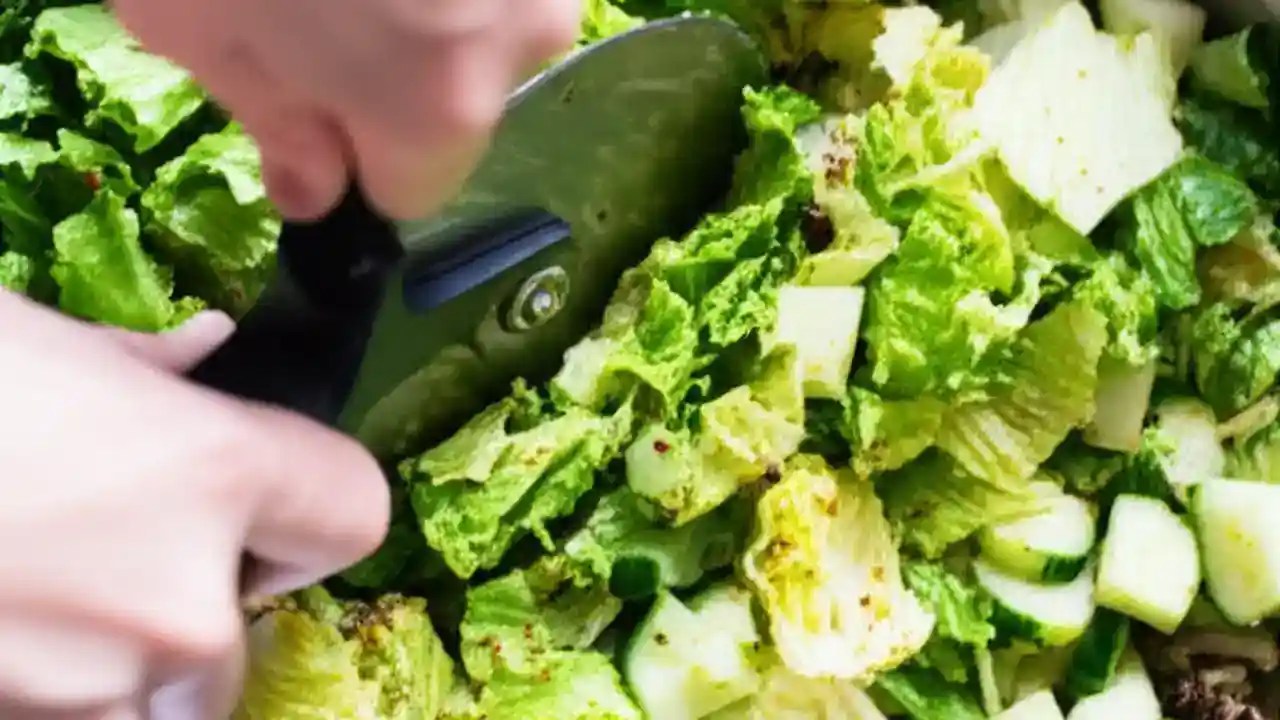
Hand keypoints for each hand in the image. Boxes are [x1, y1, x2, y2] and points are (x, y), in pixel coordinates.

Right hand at [0, 294, 388, 718]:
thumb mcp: (33, 342)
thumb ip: (141, 366)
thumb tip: (205, 346)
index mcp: (214, 472)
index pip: (355, 513)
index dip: (316, 510)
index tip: (263, 510)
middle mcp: (183, 603)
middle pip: (246, 638)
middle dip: (198, 610)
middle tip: (111, 560)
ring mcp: (98, 687)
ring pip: (161, 703)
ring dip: (122, 669)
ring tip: (43, 600)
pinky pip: (76, 719)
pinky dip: (54, 690)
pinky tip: (4, 625)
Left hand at [111, 0, 581, 220]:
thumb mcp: (197, 23)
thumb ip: (272, 123)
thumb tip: (315, 194)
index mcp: (435, 107)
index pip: (416, 193)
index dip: (359, 162)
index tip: (315, 117)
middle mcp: (520, 43)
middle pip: (464, 107)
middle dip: (405, 81)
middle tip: (328, 17)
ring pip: (493, 30)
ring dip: (438, 16)